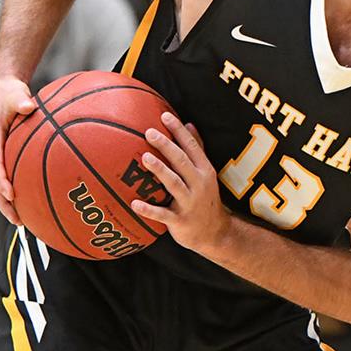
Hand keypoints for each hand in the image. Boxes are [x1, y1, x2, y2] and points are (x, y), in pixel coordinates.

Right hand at [0, 74, 36, 224]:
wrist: (2, 89)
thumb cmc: (9, 92)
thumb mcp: (14, 93)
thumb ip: (20, 100)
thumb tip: (29, 105)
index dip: (1, 180)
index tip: (12, 194)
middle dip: (4, 203)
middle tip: (18, 221)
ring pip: (0, 185)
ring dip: (9, 204)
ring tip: (24, 222)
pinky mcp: (6, 156)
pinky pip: (11, 176)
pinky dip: (19, 191)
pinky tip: (33, 202)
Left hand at [129, 113, 232, 254]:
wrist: (215, 233)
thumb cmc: (205, 199)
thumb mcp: (207, 174)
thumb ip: (197, 150)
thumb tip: (189, 124)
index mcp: (205, 171)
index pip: (192, 147)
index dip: (178, 131)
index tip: (164, 116)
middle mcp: (199, 184)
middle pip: (182, 162)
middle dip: (167, 146)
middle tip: (149, 132)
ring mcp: (190, 203)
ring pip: (174, 184)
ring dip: (160, 170)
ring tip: (145, 158)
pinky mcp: (180, 221)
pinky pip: (163, 215)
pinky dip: (149, 210)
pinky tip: (134, 203)